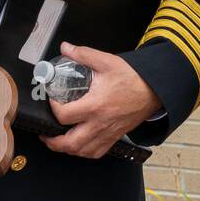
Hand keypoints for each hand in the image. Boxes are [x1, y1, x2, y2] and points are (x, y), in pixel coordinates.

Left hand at [39, 42, 160, 159]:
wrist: (154, 90)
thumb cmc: (133, 78)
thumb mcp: (106, 61)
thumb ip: (83, 54)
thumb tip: (66, 48)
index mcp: (95, 105)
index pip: (64, 116)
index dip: (52, 109)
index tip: (51, 100)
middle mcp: (100, 123)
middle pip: (71, 143)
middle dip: (53, 141)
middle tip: (45, 133)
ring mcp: (108, 133)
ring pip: (82, 151)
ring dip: (67, 149)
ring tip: (58, 141)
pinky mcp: (115, 137)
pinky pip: (96, 153)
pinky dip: (84, 152)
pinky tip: (79, 145)